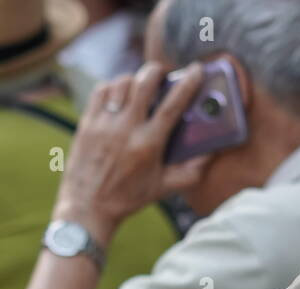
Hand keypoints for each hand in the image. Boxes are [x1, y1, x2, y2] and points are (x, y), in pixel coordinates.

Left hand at [54, 62, 210, 243]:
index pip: (173, 104)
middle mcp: (126, 129)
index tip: (196, 70)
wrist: (87, 208)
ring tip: (140, 88)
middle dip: (157, 70)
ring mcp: (104, 124)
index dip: (188, 83)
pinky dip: (112, 87)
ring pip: (122, 82)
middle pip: (145, 82)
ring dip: (135, 80)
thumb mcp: (163, 188)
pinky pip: (101, 91)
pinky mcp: (87, 123)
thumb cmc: (127, 198)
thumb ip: (191, 172)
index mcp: (148, 144)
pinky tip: (118, 96)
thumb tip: (212, 154)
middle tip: (163, 75)